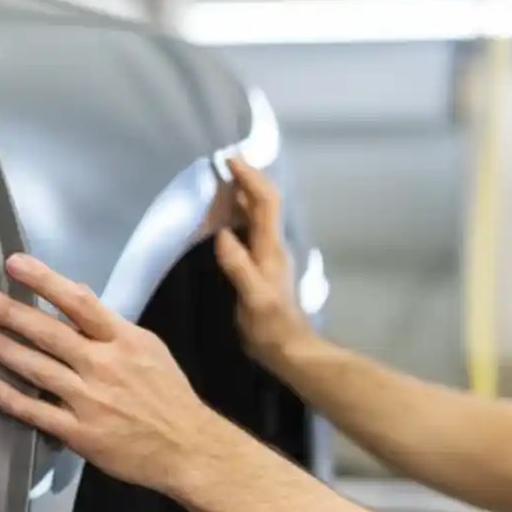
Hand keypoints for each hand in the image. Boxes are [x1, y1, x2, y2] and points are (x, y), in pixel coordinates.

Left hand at [0, 254, 219, 495]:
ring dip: (4, 350)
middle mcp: (104, 366)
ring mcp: (90, 401)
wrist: (188, 448)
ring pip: (39, 370)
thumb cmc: (167, 394)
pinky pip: (38, 413)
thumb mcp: (147, 347)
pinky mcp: (81, 434)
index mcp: (123, 340)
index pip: (79, 302)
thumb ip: (110, 325)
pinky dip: (13, 400)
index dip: (45, 280)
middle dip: (10, 313)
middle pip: (50, 334)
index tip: (15, 264)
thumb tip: (77, 294)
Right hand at [214, 158, 315, 370]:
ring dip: (244, 193)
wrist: (291, 350)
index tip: (229, 160)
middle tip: (223, 162)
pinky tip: (225, 215)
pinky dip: (240, 212)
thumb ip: (239, 268)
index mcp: (270, 248)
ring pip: (259, 213)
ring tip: (221, 181)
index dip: (250, 178)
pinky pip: (252, 227)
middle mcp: (273, 245)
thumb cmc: (271, 327)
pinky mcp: (263, 264)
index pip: (265, 202)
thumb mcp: (254, 300)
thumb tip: (222, 235)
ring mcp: (270, 254)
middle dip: (248, 177)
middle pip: (265, 201)